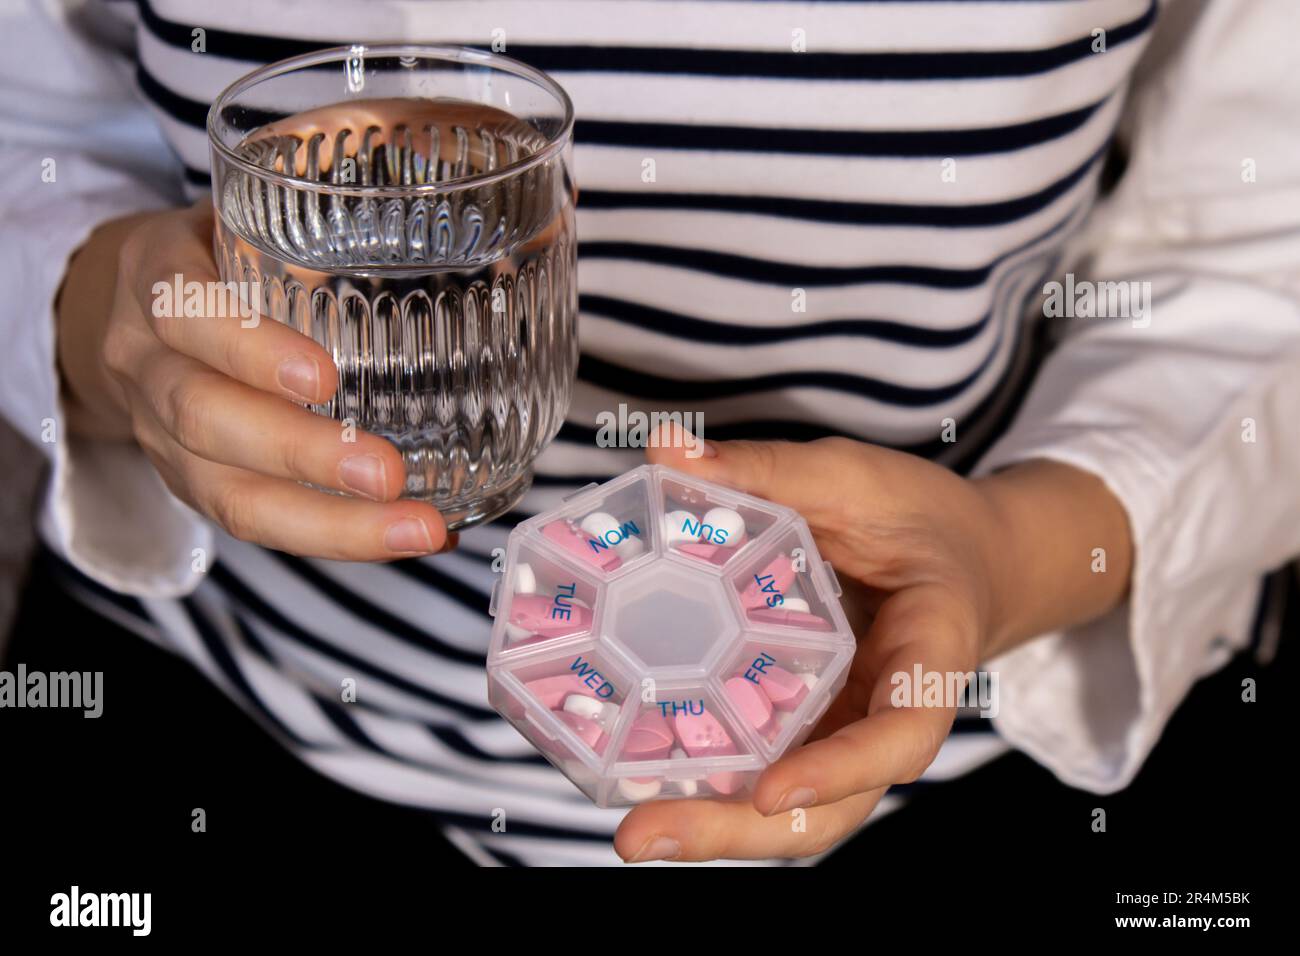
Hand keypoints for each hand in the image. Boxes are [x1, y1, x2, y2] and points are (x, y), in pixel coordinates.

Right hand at [56, 202, 449, 559]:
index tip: (322, 376)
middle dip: (302, 455)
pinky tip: (412, 534)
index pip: (187, 313)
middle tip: (390, 476)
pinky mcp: (196, 484)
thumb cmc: (214, 261)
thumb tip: (474, 204)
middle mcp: (149, 368)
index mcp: (158, 283)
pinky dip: (337, 540)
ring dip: (332, 526)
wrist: (124, 314)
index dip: (249, 348)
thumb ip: (314, 215)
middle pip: (206, 420)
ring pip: (232, 496)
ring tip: (420, 530)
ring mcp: (166, 439)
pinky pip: (258, 525)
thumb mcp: (238, 221)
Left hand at [615, 433, 1130, 861]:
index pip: (901, 734)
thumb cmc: (921, 519)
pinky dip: (710, 785)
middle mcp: (884, 717)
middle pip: (829, 807)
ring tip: (631, 829)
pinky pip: (765, 769)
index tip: (773, 789)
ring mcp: (845, 731)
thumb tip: (668, 446)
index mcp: (928, 660)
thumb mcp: (854, 480)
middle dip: (736, 833)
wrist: (962, 555)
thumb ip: (768, 471)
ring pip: (793, 809)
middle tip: (641, 836)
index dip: (842, 769)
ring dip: (713, 828)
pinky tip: (639, 781)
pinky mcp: (810, 725)